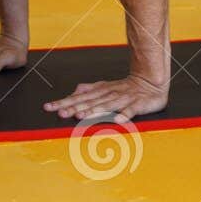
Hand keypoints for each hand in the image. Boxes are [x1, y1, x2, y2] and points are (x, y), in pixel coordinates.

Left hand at [44, 75, 169, 121]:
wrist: (150, 81)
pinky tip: (118, 119)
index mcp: (100, 91)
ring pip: (106, 106)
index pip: (79, 97)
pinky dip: (125, 114)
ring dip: (94, 111)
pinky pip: (131, 110)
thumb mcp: (104, 88)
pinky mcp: (138, 104)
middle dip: (74, 108)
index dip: (64, 102)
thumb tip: (73, 92)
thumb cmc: (125, 88)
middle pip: (89, 102)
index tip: (49, 107)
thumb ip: (88, 91)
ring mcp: (123, 99)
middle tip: (60, 113)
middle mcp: (109, 95)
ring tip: (81, 117)